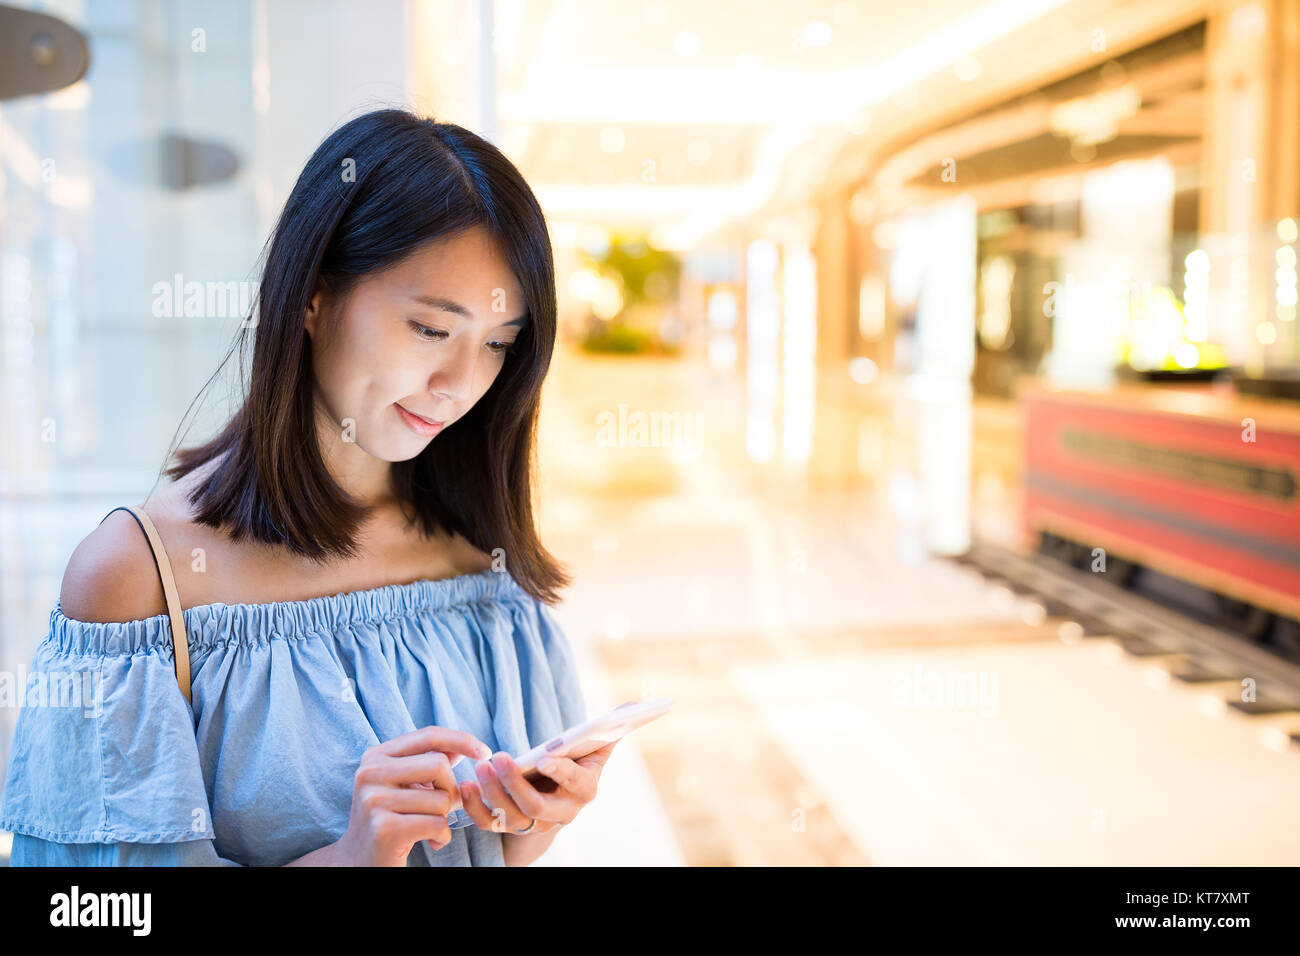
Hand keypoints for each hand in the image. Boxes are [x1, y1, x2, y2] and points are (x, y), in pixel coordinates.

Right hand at [332, 725, 490, 865]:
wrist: (358, 862)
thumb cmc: (390, 820)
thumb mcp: (404, 785)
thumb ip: (429, 763)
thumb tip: (463, 745)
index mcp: (376, 756)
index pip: (428, 736)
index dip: (460, 740)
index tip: (485, 752)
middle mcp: (370, 773)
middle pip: (439, 765)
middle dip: (451, 789)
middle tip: (443, 809)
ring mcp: (374, 801)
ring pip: (441, 798)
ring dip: (445, 817)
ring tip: (428, 827)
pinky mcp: (385, 829)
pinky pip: (437, 824)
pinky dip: (443, 836)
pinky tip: (431, 842)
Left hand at [458, 739, 618, 836]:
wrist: (557, 797)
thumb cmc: (577, 764)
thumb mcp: (594, 748)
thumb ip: (610, 728)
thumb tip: (632, 707)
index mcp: (585, 790)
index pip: (577, 784)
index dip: (562, 772)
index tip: (544, 757)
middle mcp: (561, 812)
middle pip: (538, 806)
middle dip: (516, 784)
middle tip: (499, 758)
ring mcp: (534, 823)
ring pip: (511, 816)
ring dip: (493, 792)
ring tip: (479, 767)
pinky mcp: (510, 825)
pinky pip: (490, 823)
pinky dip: (476, 807)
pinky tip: (467, 785)